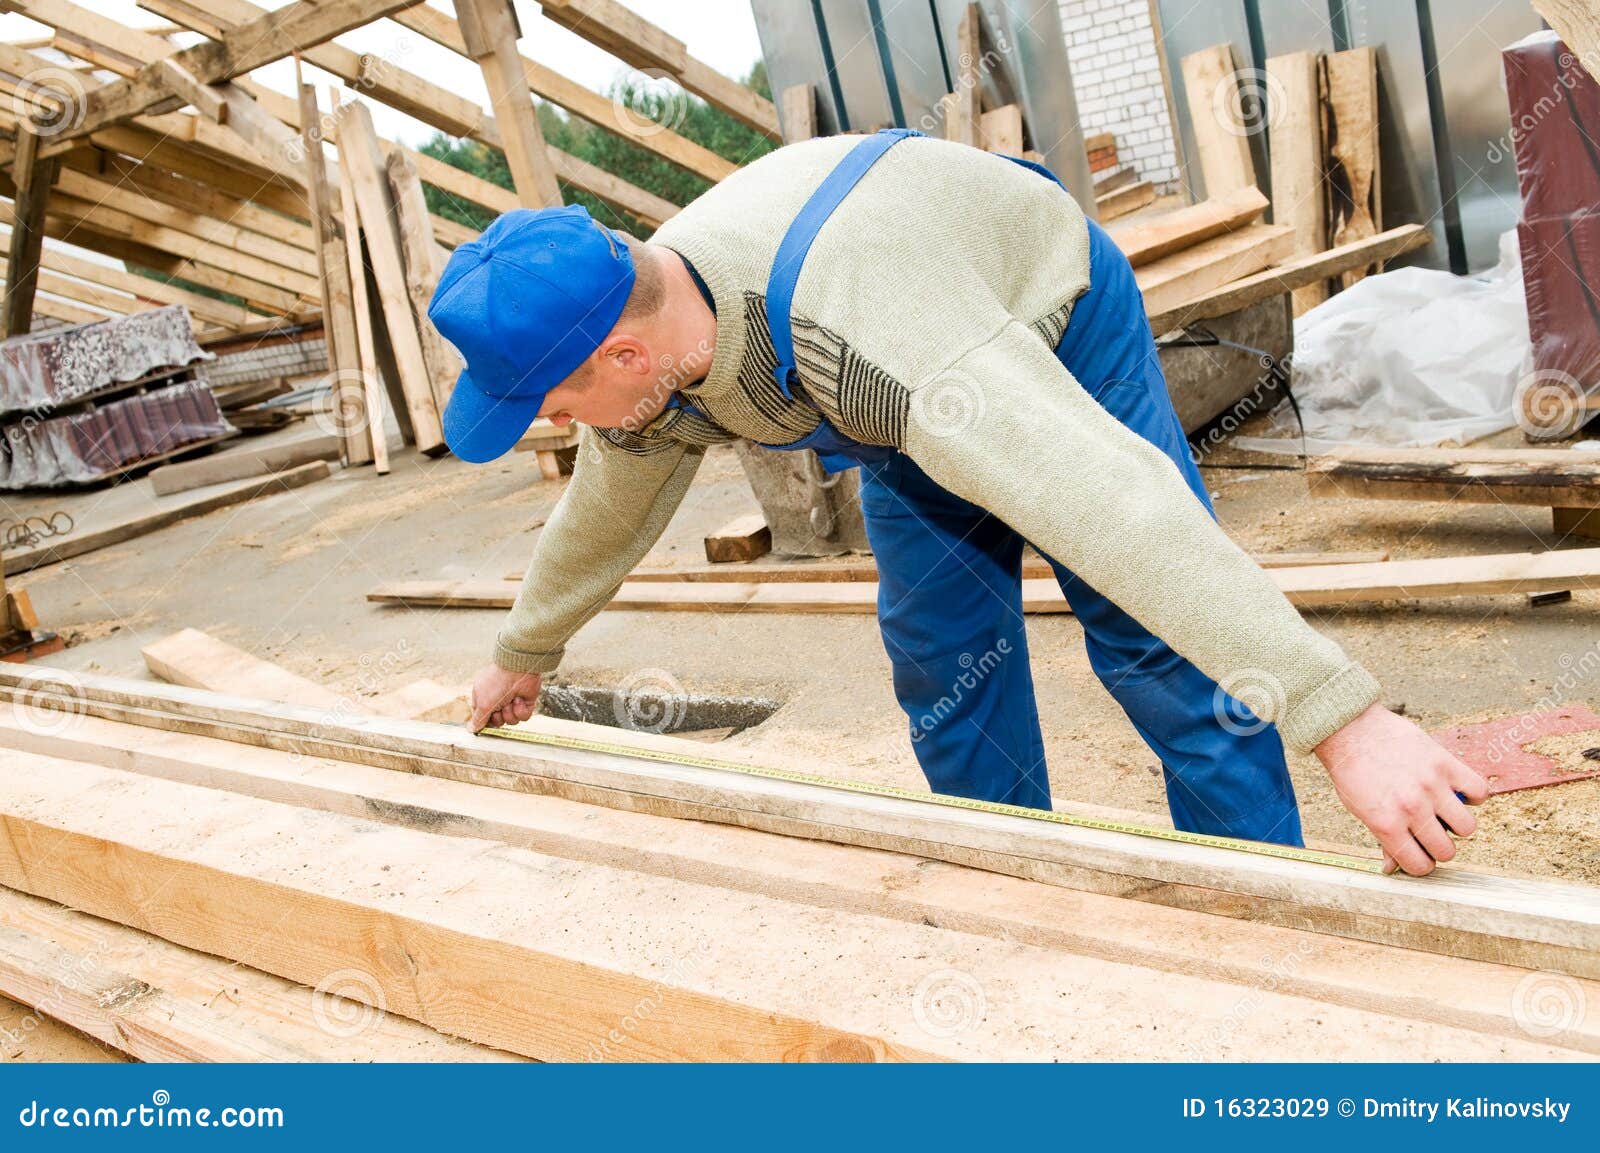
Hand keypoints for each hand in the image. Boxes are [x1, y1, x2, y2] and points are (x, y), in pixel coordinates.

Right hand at [468, 665, 542, 732]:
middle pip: (497, 722)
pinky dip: (521, 710)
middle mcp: (498, 701)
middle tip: (499, 707)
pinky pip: (523, 717)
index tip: (486, 721)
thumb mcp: (483, 703)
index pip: (483, 717)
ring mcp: (512, 702)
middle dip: (498, 717)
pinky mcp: (525, 703)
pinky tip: (519, 699)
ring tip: (510, 700)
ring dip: (510, 713)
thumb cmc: (496, 683)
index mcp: (484, 698)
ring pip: (511, 721)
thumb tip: (470, 729)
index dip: (485, 721)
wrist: (518, 670)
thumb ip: (478, 719)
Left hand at [1315, 703, 1488, 875]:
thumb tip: (1392, 868)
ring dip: (1457, 824)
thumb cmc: (1352, 771)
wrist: (1350, 728)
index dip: (1421, 863)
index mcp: (1386, 824)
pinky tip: (1456, 790)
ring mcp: (1430, 785)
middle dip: (1439, 846)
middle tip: (1429, 830)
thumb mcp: (1359, 810)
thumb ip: (1381, 838)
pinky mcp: (1444, 762)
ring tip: (1443, 810)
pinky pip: (1479, 791)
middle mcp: (1411, 808)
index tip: (1418, 852)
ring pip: (1467, 828)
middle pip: (1446, 852)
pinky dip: (1473, 794)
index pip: (1420, 866)